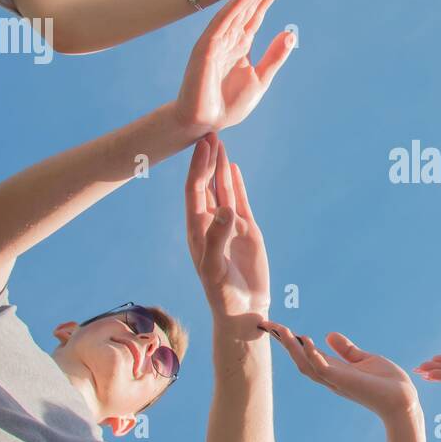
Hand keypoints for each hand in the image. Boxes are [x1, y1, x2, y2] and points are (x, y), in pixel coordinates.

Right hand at [174, 0, 292, 135]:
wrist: (205, 123)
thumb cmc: (228, 104)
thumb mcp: (260, 79)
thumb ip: (274, 57)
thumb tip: (290, 35)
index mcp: (240, 43)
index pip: (257, 13)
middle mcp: (228, 37)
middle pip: (249, 4)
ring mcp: (216, 40)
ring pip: (238, 7)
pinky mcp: (206, 47)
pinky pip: (224, 21)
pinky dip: (237, 4)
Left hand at [185, 134, 268, 313]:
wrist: (243, 308)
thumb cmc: (223, 292)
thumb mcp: (215, 267)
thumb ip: (218, 238)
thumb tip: (225, 208)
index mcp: (197, 229)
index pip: (195, 192)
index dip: (198, 167)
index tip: (203, 146)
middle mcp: (210, 223)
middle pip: (206, 184)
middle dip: (206, 159)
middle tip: (209, 132)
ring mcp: (228, 225)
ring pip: (222, 189)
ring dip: (219, 167)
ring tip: (219, 141)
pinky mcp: (245, 230)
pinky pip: (240, 200)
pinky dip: (236, 183)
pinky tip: (233, 167)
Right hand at [260, 321, 417, 419]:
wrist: (404, 400)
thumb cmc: (388, 382)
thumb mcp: (365, 359)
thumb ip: (347, 350)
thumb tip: (329, 334)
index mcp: (335, 371)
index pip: (308, 355)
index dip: (293, 342)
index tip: (279, 328)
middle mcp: (331, 378)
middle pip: (300, 360)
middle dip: (285, 344)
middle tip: (270, 325)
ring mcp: (336, 381)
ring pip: (306, 365)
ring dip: (292, 348)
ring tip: (280, 330)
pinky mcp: (344, 382)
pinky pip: (323, 368)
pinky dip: (313, 355)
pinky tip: (306, 341)